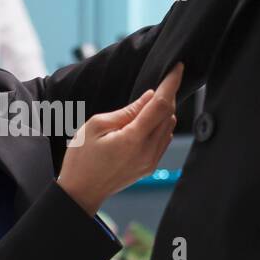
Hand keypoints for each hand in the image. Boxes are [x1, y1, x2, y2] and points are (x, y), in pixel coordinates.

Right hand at [57, 63, 183, 216]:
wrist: (81, 192)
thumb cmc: (82, 158)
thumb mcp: (97, 125)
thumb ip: (127, 111)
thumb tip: (150, 97)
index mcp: (133, 139)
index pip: (161, 105)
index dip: (171, 83)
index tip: (178, 67)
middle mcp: (147, 151)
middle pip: (169, 114)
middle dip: (168, 95)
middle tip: (162, 80)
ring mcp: (151, 161)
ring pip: (169, 127)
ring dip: (164, 111)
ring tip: (149, 102)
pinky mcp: (150, 167)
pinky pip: (164, 140)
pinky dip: (160, 125)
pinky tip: (147, 120)